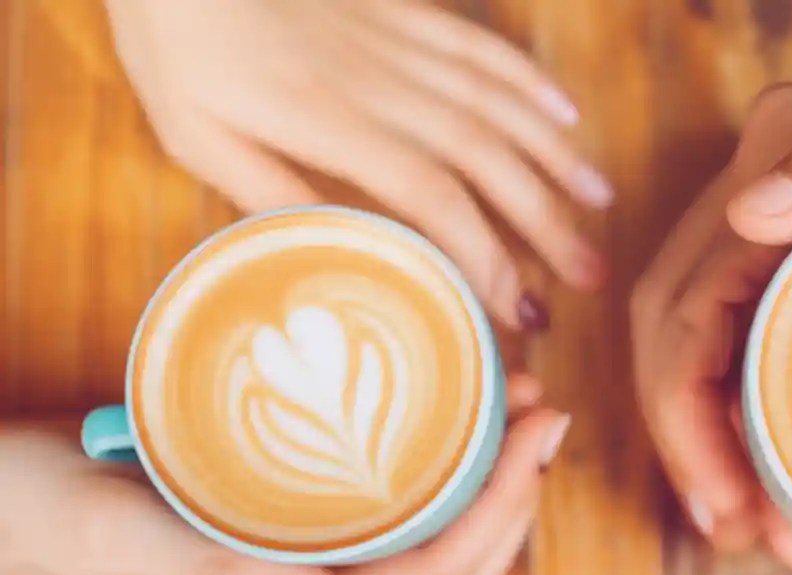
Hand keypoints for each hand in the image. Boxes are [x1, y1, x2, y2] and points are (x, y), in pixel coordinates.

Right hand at [0, 375, 568, 574]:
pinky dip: (438, 471)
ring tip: (514, 405)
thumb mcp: (123, 539)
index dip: (504, 514)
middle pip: (456, 574)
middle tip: (543, 410)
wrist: (3, 500)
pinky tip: (445, 416)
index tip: (540, 433)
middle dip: (515, 499)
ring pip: (433, 547)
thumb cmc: (49, 514)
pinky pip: (392, 517)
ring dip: (487, 485)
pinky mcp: (291, 535)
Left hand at [104, 0, 611, 328]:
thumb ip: (272, 192)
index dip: (487, 256)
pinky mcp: (401, 10)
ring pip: (497, 101)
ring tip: (600, 203)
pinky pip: (477, 47)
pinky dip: (528, 81)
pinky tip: (566, 112)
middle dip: (547, 221)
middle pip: (486, 156)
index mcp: (329, 121)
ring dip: (556, 155)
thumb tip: (344, 249)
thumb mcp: (195, 135)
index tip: (523, 309)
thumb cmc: (174, 44)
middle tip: (590, 275)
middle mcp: (382, 82)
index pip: (433, 197)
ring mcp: (398, 40)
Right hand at [631, 83, 791, 573]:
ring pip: (698, 353)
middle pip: (674, 337)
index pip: (685, 306)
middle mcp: (746, 199)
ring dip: (712, 443)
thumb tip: (746, 213)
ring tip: (758, 530)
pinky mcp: (782, 273)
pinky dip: (744, 422)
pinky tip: (771, 484)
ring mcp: (759, 239)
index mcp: (766, 163)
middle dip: (690, 440)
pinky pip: (739, 353)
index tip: (722, 499)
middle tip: (736, 528)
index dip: (685, 411)